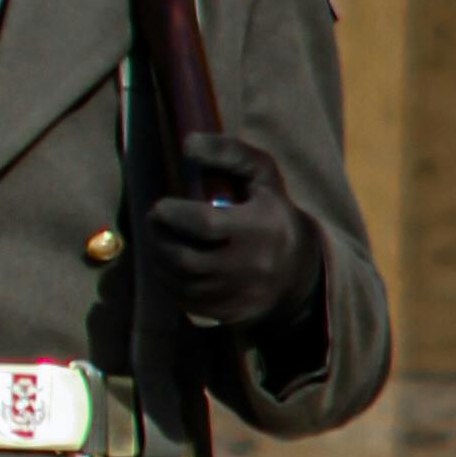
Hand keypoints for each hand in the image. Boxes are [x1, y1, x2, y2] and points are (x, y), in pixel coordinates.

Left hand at [147, 130, 316, 333]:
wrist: (300, 270)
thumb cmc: (273, 212)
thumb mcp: (261, 176)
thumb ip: (228, 153)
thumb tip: (188, 143)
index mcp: (262, 227)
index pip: (204, 224)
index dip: (172, 215)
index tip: (161, 206)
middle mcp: (252, 265)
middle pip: (186, 259)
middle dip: (159, 240)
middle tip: (155, 223)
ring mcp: (241, 294)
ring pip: (181, 283)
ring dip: (160, 260)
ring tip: (160, 241)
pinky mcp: (231, 314)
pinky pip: (187, 302)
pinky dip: (170, 282)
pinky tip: (172, 264)